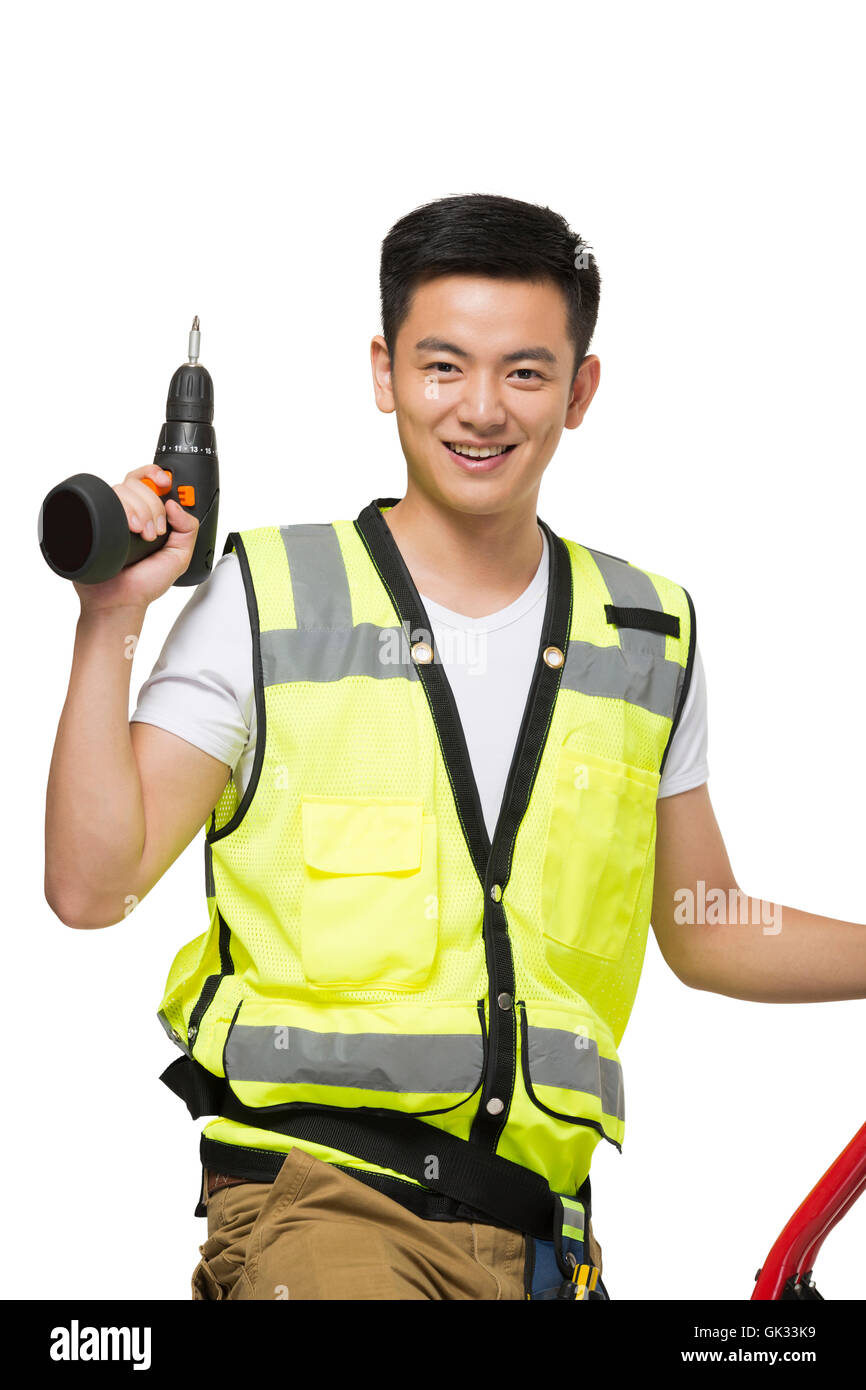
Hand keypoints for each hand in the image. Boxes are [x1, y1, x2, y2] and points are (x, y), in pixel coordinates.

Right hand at [74, 464, 199, 614]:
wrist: (119, 601)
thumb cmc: (144, 584)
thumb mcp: (179, 556)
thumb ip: (188, 529)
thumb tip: (176, 505)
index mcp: (147, 516)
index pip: (148, 481)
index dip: (156, 475)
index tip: (165, 482)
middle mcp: (127, 513)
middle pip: (137, 484)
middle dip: (152, 505)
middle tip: (156, 531)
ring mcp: (108, 516)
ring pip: (122, 490)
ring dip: (139, 510)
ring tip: (141, 535)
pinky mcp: (93, 521)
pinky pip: (103, 500)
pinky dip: (120, 509)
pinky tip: (128, 528)